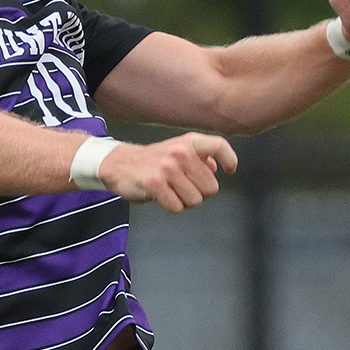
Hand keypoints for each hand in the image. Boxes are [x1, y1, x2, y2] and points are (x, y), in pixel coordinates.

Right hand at [98, 133, 236, 212]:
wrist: (119, 164)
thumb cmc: (153, 160)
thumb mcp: (178, 149)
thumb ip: (200, 157)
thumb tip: (216, 167)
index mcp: (189, 142)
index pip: (219, 146)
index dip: (230, 160)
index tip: (229, 170)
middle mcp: (180, 152)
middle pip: (211, 188)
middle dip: (200, 193)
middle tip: (183, 186)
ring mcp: (167, 168)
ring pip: (195, 201)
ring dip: (184, 201)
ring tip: (171, 190)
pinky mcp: (155, 183)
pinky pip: (177, 207)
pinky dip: (171, 206)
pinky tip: (162, 196)